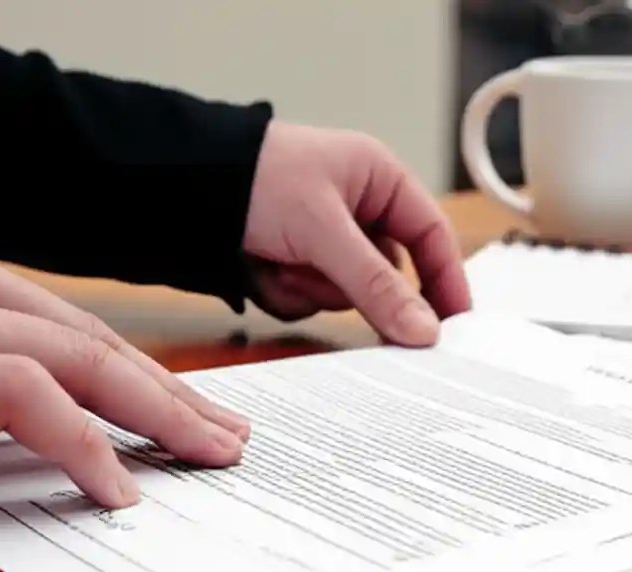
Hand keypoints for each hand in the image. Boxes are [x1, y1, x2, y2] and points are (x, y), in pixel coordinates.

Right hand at [0, 217, 249, 506]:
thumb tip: (14, 405)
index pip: (70, 322)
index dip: (136, 369)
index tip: (182, 405)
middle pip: (93, 338)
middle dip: (168, 392)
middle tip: (223, 435)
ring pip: (81, 359)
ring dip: (156, 413)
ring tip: (205, 457)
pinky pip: (25, 398)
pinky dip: (82, 443)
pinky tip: (116, 485)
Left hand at [243, 121, 471, 345]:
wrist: (178, 185)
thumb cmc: (255, 180)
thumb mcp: (325, 231)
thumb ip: (377, 286)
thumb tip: (423, 331)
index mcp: (378, 179)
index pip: (432, 235)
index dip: (446, 280)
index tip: (453, 325)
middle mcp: (356, 209)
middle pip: (386, 277)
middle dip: (351, 286)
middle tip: (334, 288)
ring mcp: (323, 239)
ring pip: (344, 296)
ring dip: (310, 288)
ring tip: (279, 260)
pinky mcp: (292, 262)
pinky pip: (308, 300)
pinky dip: (285, 293)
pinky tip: (261, 268)